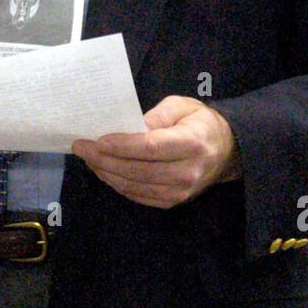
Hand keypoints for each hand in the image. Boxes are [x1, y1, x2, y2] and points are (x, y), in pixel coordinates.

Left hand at [71, 96, 241, 208]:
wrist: (226, 152)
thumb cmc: (200, 123)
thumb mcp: (182, 106)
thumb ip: (158, 114)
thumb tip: (132, 126)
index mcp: (192, 143)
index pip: (150, 147)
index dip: (122, 146)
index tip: (97, 140)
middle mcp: (187, 171)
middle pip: (137, 169)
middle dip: (104, 159)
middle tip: (81, 147)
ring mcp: (180, 191)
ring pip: (134, 185)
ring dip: (106, 173)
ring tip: (88, 158)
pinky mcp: (172, 202)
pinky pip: (138, 195)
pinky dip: (117, 184)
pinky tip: (104, 171)